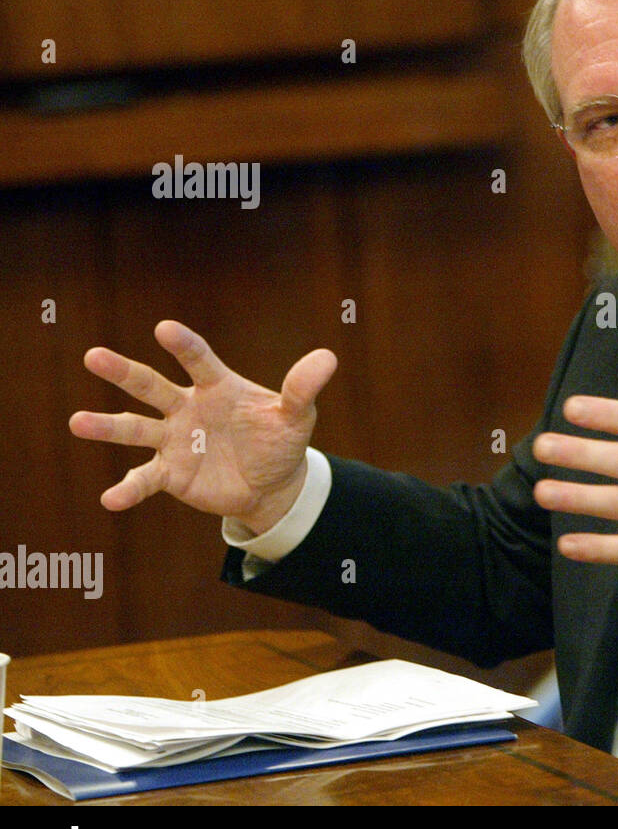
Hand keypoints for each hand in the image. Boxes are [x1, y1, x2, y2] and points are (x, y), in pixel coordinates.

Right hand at [69, 320, 336, 533]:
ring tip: (77, 422)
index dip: (183, 345)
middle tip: (93, 356)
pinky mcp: (170, 474)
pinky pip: (145, 480)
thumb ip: (302, 389)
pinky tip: (111, 499)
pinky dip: (128, 489)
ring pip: (135, 429)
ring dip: (107, 427)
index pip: (198, 360)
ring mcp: (174, 440)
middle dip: (123, 372)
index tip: (164, 329)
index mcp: (217, 386)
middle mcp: (187, 408)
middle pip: (151, 386)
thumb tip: (328, 358)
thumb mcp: (296, 416)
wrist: (270, 484)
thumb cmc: (279, 440)